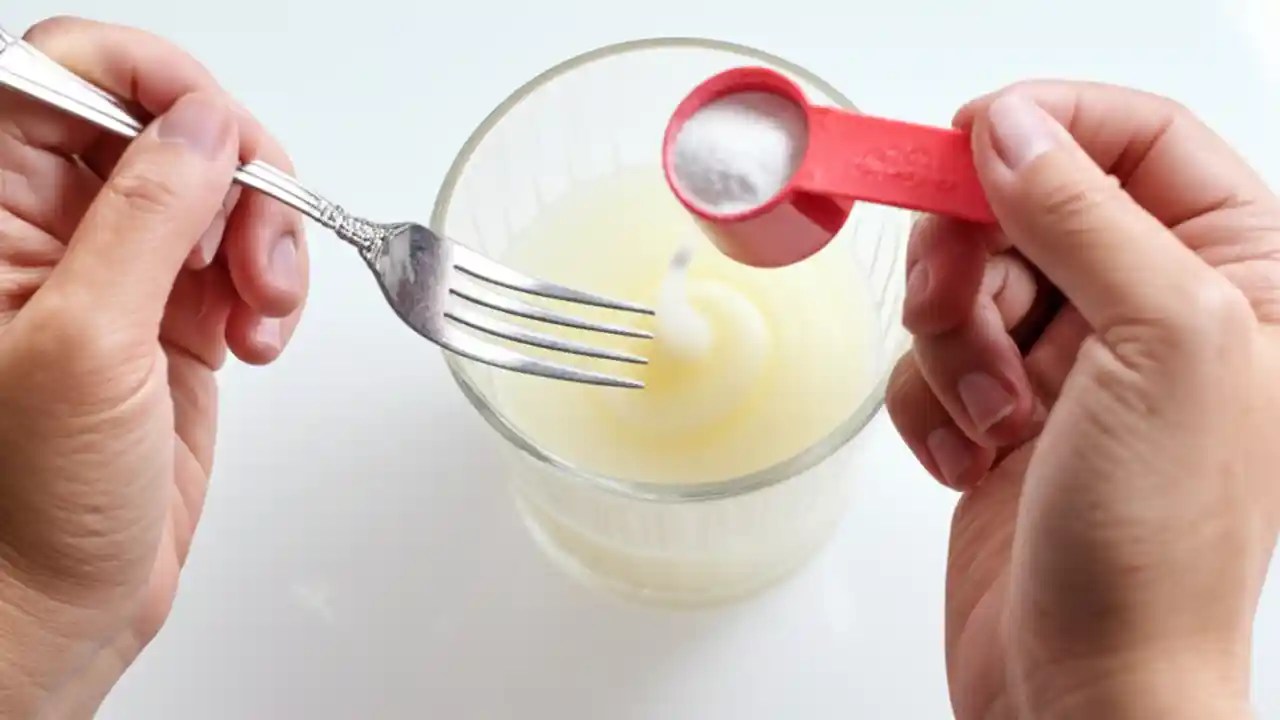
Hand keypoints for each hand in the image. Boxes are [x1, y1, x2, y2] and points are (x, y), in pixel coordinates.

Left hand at [0, 17, 307, 715]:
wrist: (58, 604)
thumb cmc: (29, 505)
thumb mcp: (86, 345)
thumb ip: (147, 217)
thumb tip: (200, 124)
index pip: (64, 76)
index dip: (150, 80)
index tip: (216, 129)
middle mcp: (52, 230)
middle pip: (165, 125)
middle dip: (234, 175)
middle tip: (257, 240)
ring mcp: (122, 272)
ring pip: (219, 192)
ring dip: (265, 239)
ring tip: (262, 310)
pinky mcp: (176, 318)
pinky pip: (245, 259)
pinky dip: (274, 288)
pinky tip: (259, 338)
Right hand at [888, 82, 1278, 718]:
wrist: (1083, 687)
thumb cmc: (1157, 552)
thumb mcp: (1159, 346)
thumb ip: (1085, 215)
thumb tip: (1012, 131)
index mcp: (1240, 276)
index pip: (1138, 137)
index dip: (1047, 124)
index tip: (967, 140)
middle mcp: (1153, 312)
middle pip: (1029, 202)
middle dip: (974, 250)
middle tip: (957, 300)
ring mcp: (1074, 364)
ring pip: (967, 276)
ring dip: (952, 340)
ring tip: (991, 410)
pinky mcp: (1004, 410)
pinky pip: (932, 354)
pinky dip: (932, 399)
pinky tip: (973, 454)